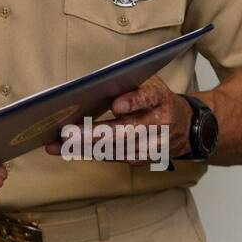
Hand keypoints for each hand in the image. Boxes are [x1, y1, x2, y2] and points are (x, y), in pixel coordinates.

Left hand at [42, 76, 189, 162]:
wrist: (185, 126)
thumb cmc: (156, 99)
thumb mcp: (148, 83)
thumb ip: (126, 85)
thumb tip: (93, 86)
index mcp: (160, 98)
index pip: (147, 98)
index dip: (132, 102)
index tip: (115, 105)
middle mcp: (159, 123)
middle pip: (127, 131)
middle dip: (95, 134)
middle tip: (66, 134)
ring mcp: (153, 145)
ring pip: (116, 148)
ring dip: (84, 148)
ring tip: (56, 145)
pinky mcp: (144, 158)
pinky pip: (114, 157)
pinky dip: (90, 153)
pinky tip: (67, 150)